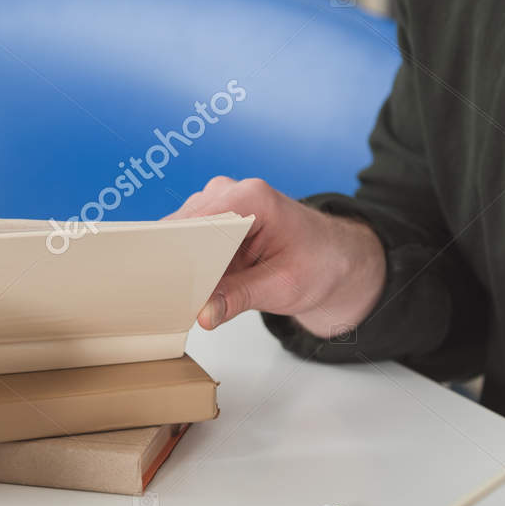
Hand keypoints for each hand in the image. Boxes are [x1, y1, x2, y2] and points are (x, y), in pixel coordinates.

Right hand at [168, 176, 384, 336]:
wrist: (334, 260)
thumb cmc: (319, 262)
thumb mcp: (283, 286)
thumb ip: (240, 298)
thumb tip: (203, 313)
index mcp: (252, 197)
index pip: (199, 220)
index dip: (181, 251)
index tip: (171, 281)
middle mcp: (230, 193)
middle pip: (185, 227)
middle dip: (181, 263)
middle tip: (182, 299)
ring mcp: (218, 206)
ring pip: (181, 237)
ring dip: (185, 267)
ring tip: (195, 295)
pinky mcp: (212, 222)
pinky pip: (187, 245)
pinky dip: (190, 268)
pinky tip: (201, 287)